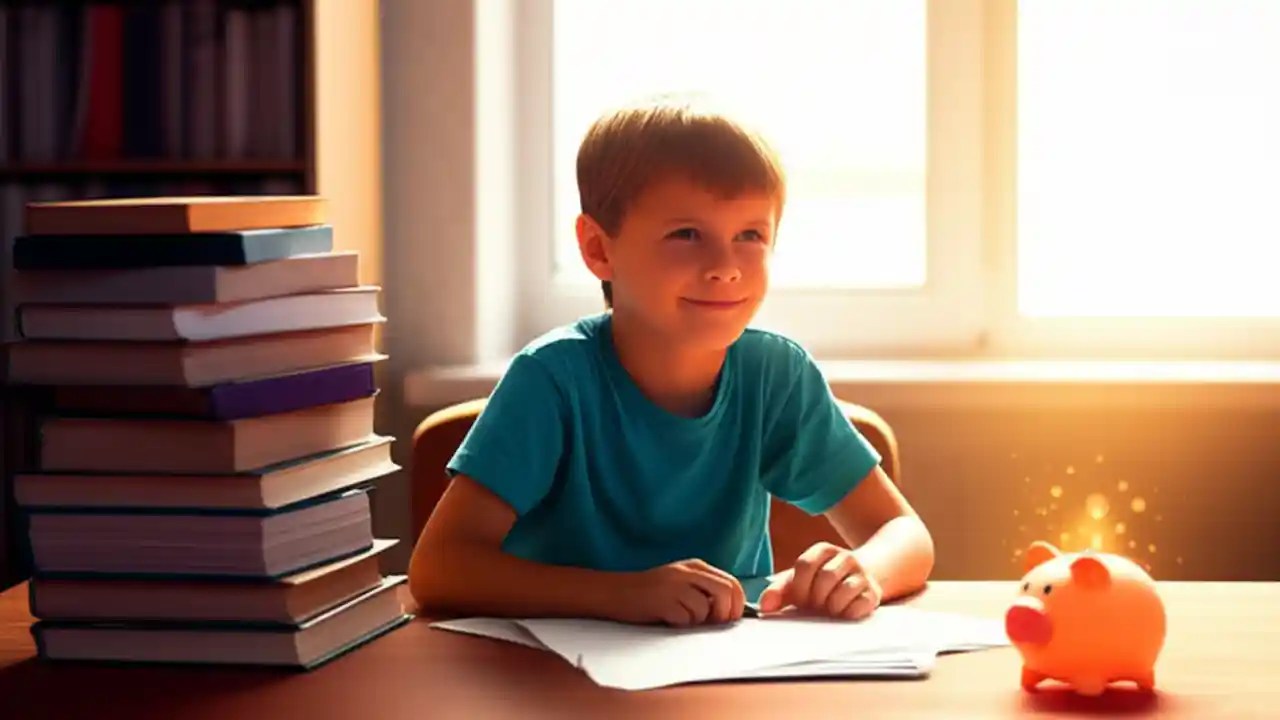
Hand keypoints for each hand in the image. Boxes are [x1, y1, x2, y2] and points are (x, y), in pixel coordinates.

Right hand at [613, 559, 745, 626]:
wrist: (614, 592)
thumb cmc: (650, 594)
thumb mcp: (680, 583)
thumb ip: (704, 591)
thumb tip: (730, 612)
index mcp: (696, 566)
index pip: (732, 583)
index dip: (737, 605)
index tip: (728, 619)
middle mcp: (687, 572)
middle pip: (726, 592)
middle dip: (725, 614)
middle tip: (712, 624)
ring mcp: (674, 585)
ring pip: (706, 609)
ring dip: (697, 621)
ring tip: (681, 619)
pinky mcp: (662, 601)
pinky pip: (685, 619)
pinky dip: (680, 625)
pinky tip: (667, 619)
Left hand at [757, 542, 882, 619]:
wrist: (859, 581)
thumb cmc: (821, 584)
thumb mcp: (799, 583)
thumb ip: (779, 591)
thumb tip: (764, 607)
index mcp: (822, 550)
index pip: (805, 564)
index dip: (799, 587)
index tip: (800, 600)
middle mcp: (844, 557)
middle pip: (825, 577)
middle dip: (816, 598)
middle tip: (815, 607)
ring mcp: (861, 573)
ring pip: (843, 591)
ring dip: (832, 606)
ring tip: (829, 610)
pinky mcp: (873, 592)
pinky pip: (860, 604)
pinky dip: (848, 613)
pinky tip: (843, 613)